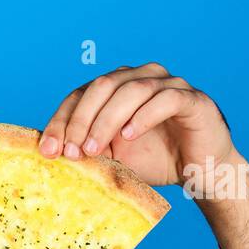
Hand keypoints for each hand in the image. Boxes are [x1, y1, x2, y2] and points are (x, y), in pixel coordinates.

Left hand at [38, 62, 234, 187]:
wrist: (199, 171)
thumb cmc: (154, 160)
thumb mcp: (112, 156)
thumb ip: (87, 147)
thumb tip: (52, 151)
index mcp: (117, 87)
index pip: (81, 94)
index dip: (62, 120)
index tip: (49, 149)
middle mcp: (141, 77)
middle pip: (102, 86)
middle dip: (80, 120)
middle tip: (71, 152)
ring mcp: (168, 84)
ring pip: (131, 90)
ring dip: (106, 121)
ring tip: (93, 149)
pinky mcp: (192, 99)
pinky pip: (165, 99)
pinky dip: (143, 116)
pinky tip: (128, 135)